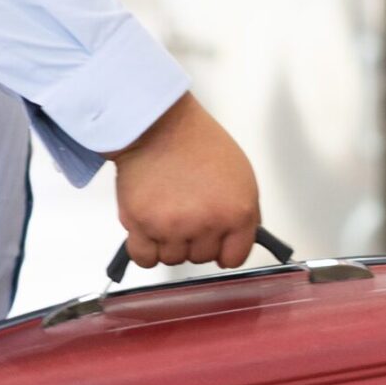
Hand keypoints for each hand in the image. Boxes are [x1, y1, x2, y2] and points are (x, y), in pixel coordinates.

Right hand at [107, 93, 260, 271]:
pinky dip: (145, 249)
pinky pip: (145, 259)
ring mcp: (173, 227)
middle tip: (186, 210)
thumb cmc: (195, 142)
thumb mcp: (240, 175)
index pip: (234, 257)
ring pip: (173, 258)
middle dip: (194, 239)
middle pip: (201, 258)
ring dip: (168, 242)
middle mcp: (206, 223)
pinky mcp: (142, 226)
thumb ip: (243, 214)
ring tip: (166, 211)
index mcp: (237, 212)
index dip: (224, 249)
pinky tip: (148, 229)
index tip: (216, 242)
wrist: (157, 125)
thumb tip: (235, 243)